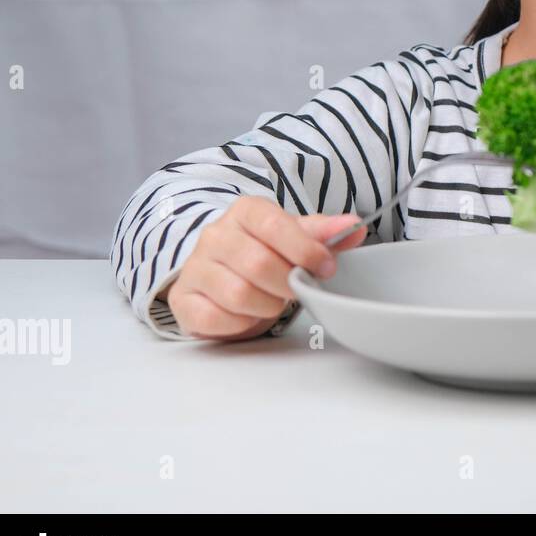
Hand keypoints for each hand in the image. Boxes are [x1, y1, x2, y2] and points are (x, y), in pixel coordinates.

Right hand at [164, 196, 367, 340]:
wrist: (222, 275)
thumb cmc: (264, 254)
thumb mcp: (296, 238)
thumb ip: (324, 233)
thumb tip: (353, 226)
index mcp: (246, 212)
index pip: (275, 224)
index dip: (305, 250)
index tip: (326, 268)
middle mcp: (215, 235)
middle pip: (258, 263)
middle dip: (288, 284)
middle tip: (297, 290)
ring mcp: (195, 267)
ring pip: (237, 294)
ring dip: (267, 305)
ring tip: (273, 301)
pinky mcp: (183, 299)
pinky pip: (214, 317)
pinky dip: (240, 322)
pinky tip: (248, 313)